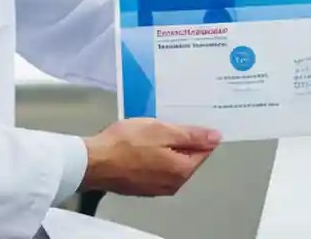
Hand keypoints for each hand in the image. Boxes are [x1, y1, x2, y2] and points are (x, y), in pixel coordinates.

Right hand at [80, 118, 221, 196]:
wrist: (94, 162)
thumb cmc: (128, 142)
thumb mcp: (162, 130)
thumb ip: (191, 136)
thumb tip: (216, 137)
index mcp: (182, 170)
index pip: (203, 151)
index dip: (198, 134)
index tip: (186, 121)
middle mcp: (173, 185)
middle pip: (187, 159)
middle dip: (181, 141)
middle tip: (165, 123)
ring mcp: (156, 189)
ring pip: (171, 164)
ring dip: (166, 149)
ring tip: (152, 132)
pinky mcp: (141, 188)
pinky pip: (156, 170)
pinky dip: (154, 158)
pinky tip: (141, 146)